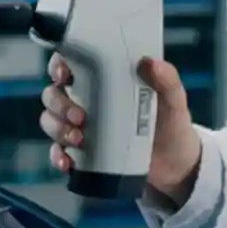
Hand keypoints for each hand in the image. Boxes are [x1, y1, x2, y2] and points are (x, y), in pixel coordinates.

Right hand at [40, 53, 203, 205]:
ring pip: (51, 121)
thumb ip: (166, 80)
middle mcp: (85, 100)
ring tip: (79, 139)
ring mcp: (80, 127)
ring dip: (58, 129)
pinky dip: (57, 156)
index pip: (70, 64)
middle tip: (80, 116)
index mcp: (103, 80)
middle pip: (54, 94)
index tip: (65, 74)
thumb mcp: (173, 99)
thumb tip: (150, 62)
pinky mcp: (80, 152)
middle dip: (59, 105)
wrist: (175, 164)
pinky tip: (68, 162)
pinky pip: (57, 151)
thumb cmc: (170, 124)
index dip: (58, 66)